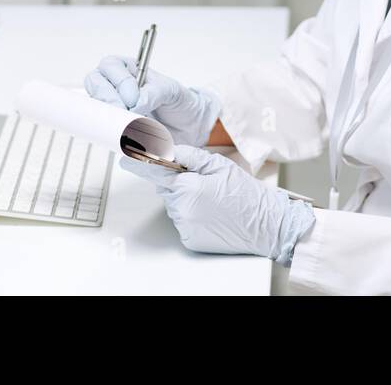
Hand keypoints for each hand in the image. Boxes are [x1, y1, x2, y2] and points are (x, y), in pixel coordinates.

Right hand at [84, 56, 221, 146]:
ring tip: (128, 125)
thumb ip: (155, 92)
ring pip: (94, 104)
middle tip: (123, 112)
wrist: (188, 126)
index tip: (133, 99)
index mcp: (130, 69)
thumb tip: (136, 103)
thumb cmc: (179, 102)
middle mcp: (116, 85)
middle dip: (107, 97)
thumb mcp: (172, 91)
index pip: (111, 66)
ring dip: (108, 114)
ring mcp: (113, 105)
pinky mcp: (114, 126)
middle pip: (95, 82)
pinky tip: (126, 135)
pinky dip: (111, 132)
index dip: (119, 82)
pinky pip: (103, 127)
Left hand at [123, 145, 315, 265]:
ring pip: (175, 206)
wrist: (265, 225)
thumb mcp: (220, 166)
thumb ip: (190, 157)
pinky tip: (211, 215)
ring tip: (213, 201)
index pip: (155, 172)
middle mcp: (183, 210)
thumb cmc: (246, 195)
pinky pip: (183, 222)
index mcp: (189, 188)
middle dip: (180, 184)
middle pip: (168, 190)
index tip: (125, 156)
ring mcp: (185, 227)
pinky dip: (193, 217)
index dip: (139, 162)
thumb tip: (168, 150)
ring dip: (187, 201)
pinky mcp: (190, 240)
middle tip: (206, 184)